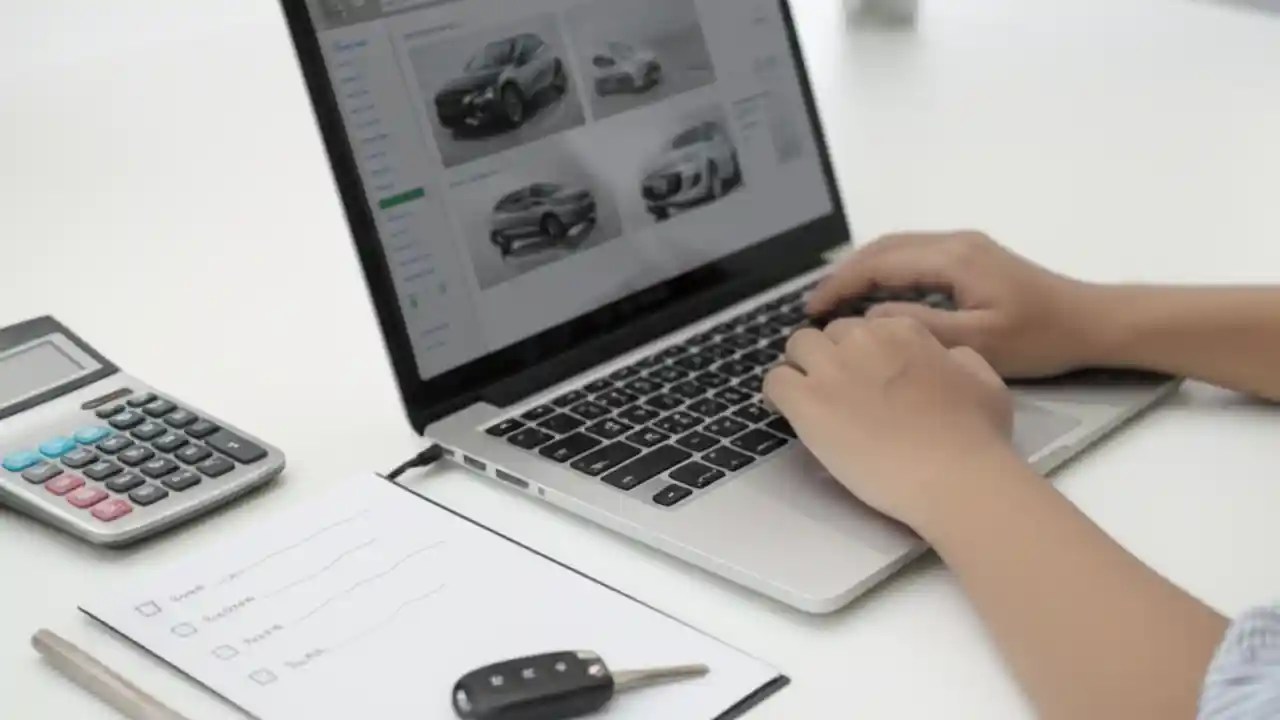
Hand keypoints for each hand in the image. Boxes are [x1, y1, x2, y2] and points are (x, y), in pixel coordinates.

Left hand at [764, 318, 1016, 531]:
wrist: (955, 477)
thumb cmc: (977, 437)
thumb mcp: (985, 382)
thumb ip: (957, 359)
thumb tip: (943, 357)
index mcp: (904, 331)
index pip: (864, 328)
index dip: (861, 353)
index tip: (865, 379)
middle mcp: (864, 340)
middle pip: (828, 335)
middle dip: (829, 358)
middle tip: (837, 393)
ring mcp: (832, 369)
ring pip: (796, 348)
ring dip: (801, 369)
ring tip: (810, 401)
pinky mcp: (807, 402)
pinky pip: (774, 381)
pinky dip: (777, 395)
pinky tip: (788, 413)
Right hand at [806, 231, 1096, 377]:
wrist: (1092, 322)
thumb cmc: (1040, 337)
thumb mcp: (979, 342)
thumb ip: (922, 327)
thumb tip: (872, 316)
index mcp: (953, 258)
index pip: (880, 262)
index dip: (841, 284)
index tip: (812, 311)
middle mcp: (955, 243)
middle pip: (884, 247)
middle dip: (844, 274)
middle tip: (813, 307)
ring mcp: (964, 247)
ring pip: (897, 249)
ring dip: (862, 271)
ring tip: (835, 303)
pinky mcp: (972, 258)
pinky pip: (914, 257)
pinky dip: (885, 273)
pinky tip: (874, 299)